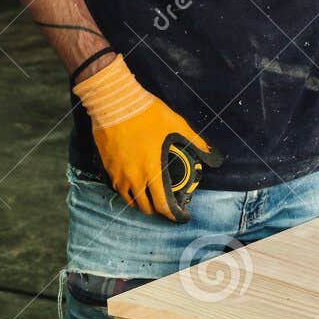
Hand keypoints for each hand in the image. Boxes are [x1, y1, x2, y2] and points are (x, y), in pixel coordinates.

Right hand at [72, 53, 221, 220]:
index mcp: (152, 170)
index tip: (180, 216)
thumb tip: (213, 154)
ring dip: (140, 202)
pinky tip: (132, 184)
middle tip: (164, 206)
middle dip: (156, 210)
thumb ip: (195, 141)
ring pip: (128, 199)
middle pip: (144, 207)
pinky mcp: (106, 166)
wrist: (114, 102)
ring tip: (148, 198)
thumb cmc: (146, 113)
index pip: (162, 204)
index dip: (173, 215)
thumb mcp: (176, 124)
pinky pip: (116, 186)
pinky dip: (126, 190)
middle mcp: (133, 177)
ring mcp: (117, 173)